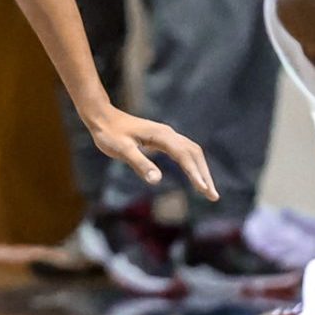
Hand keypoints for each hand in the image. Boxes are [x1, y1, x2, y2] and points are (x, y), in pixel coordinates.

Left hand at [86, 104, 215, 199]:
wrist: (102, 117)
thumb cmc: (109, 134)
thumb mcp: (122, 151)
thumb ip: (140, 164)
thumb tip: (157, 180)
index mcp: (161, 136)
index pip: (184, 156)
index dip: (195, 173)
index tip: (204, 189)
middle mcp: (168, 133)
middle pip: (194, 154)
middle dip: (205, 175)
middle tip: (213, 196)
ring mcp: (167, 135)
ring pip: (192, 152)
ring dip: (201, 170)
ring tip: (207, 190)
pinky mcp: (163, 138)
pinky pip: (184, 151)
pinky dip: (193, 164)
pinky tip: (194, 175)